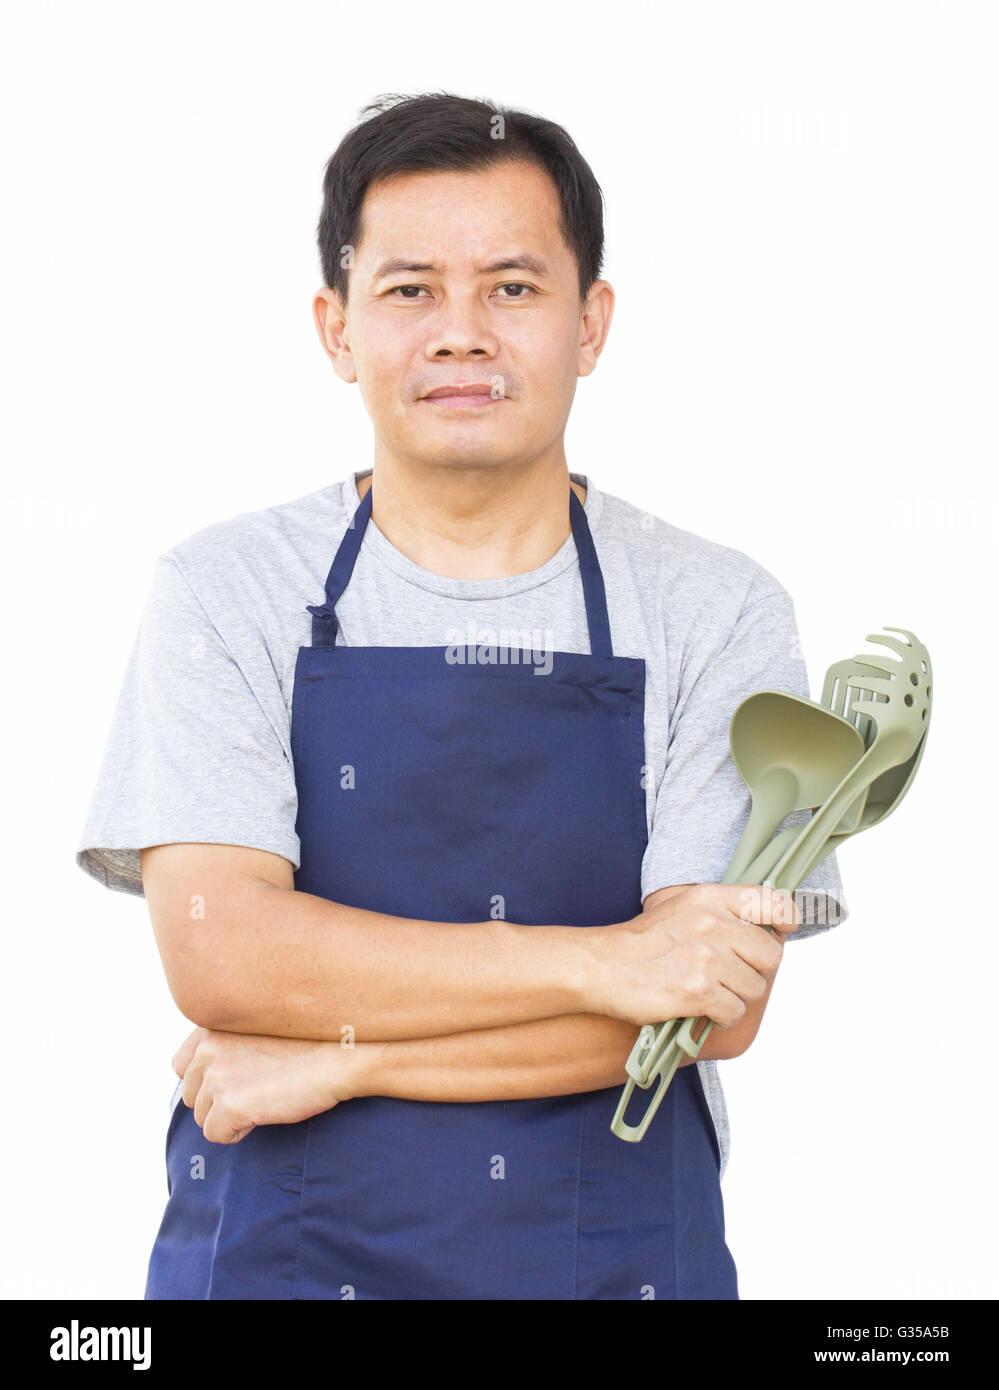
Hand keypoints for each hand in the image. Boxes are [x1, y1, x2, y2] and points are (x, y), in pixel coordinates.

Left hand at [171, 1027, 364, 1143]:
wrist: (341, 1055)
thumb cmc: (310, 1042)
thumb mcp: (259, 1028)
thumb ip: (228, 1042)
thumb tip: (210, 1074)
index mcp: (213, 1026)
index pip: (181, 1065)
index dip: (208, 1080)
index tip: (237, 1080)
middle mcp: (208, 1048)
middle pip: (191, 1095)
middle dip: (219, 1101)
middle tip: (258, 1090)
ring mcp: (218, 1076)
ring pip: (203, 1118)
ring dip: (230, 1117)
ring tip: (265, 1098)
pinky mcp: (230, 1104)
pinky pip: (217, 1135)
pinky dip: (238, 1132)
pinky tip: (265, 1113)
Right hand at [583, 882, 799, 1029]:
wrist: (602, 966)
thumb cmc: (643, 941)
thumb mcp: (681, 906)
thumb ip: (722, 911)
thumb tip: (769, 928)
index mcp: (710, 897)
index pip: (772, 902)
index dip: (786, 920)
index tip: (782, 932)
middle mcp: (712, 924)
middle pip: (770, 955)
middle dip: (755, 970)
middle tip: (729, 974)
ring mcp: (705, 958)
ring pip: (754, 988)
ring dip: (736, 996)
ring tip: (709, 991)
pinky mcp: (697, 991)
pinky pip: (734, 1011)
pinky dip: (722, 1016)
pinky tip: (703, 1008)